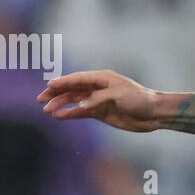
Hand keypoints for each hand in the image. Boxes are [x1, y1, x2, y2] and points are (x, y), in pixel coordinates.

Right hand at [39, 70, 162, 131]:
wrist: (153, 114)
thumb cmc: (139, 99)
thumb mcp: (118, 96)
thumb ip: (97, 99)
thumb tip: (80, 105)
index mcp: (102, 78)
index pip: (78, 79)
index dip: (62, 82)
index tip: (49, 86)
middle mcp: (98, 87)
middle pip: (72, 89)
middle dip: (56, 93)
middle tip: (41, 99)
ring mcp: (98, 100)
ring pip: (74, 101)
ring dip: (61, 105)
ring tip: (47, 110)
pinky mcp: (101, 112)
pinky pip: (81, 112)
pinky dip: (70, 114)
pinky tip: (59, 116)